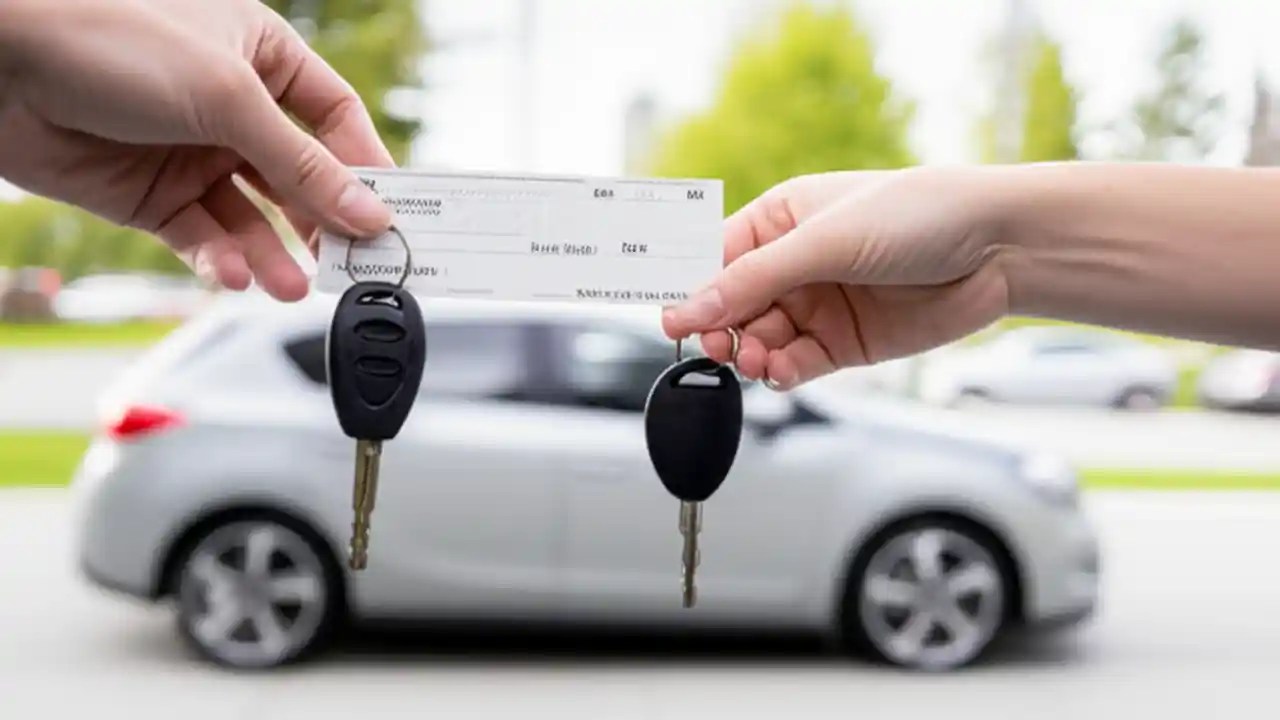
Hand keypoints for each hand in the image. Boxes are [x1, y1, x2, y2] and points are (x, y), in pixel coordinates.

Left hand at [0, 0, 394, 300]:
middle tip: (351, 266)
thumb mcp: (229, 99)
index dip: (365, 168)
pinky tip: (230, 272)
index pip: (337, 119)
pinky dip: (220, 258)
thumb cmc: (109, 37)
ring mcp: (192, 152)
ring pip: (254, 217)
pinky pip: (203, 236)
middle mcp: (233, 106)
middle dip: (323, 224)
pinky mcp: (152, 196)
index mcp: (263, 56)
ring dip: (275, 254)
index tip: (391, 216)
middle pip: (300, 177)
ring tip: (292, 286)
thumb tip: (370, 212)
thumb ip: (304, 165)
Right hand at [661, 168, 1013, 389]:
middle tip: (719, 347)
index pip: (713, 258)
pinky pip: (796, 365)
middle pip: (730, 307)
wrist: (999, 248)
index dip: (690, 289)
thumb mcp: (825, 241)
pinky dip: (781, 373)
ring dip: (750, 355)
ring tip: (757, 360)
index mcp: (779, 220)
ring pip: (759, 341)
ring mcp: (817, 305)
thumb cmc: (920, 214)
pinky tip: (780, 371)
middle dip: (720, 330)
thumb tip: (689, 307)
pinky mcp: (844, 343)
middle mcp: (793, 264)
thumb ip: (753, 280)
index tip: (672, 320)